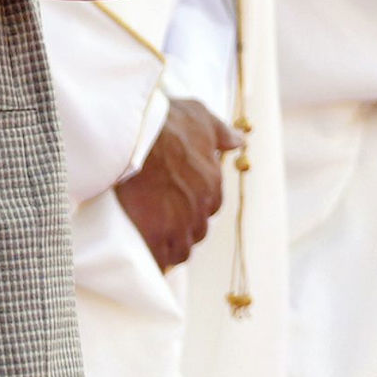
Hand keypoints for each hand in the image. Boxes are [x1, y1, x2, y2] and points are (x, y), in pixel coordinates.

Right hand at [114, 98, 239, 269]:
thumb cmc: (167, 122)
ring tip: (153, 238)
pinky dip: (155, 258)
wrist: (135, 135)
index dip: (195, 204)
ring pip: (181, 249)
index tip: (180, 199)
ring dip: (171, 246)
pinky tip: (145, 253)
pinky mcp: (153, 234)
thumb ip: (222, 133)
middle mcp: (199, 208)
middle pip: (196, 230)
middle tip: (163, 217)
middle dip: (183, 227)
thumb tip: (240, 141)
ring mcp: (177, 224)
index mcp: (212, 184)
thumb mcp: (200, 117)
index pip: (211, 205)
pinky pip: (159, 258)